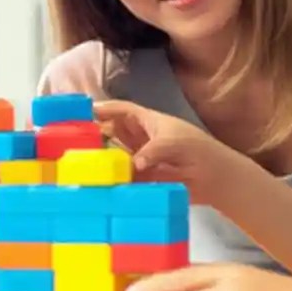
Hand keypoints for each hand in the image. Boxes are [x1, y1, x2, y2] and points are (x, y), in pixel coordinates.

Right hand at [94, 100, 239, 205]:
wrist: (216, 179)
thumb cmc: (198, 150)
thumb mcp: (175, 143)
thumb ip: (152, 150)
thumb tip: (134, 164)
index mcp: (148, 121)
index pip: (122, 110)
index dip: (104, 108)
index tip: (84, 111)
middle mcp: (141, 138)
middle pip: (113, 132)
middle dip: (96, 134)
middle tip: (75, 141)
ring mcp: (141, 158)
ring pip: (115, 155)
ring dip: (102, 158)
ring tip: (82, 163)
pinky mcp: (144, 178)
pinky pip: (123, 175)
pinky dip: (113, 178)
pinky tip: (101, 183)